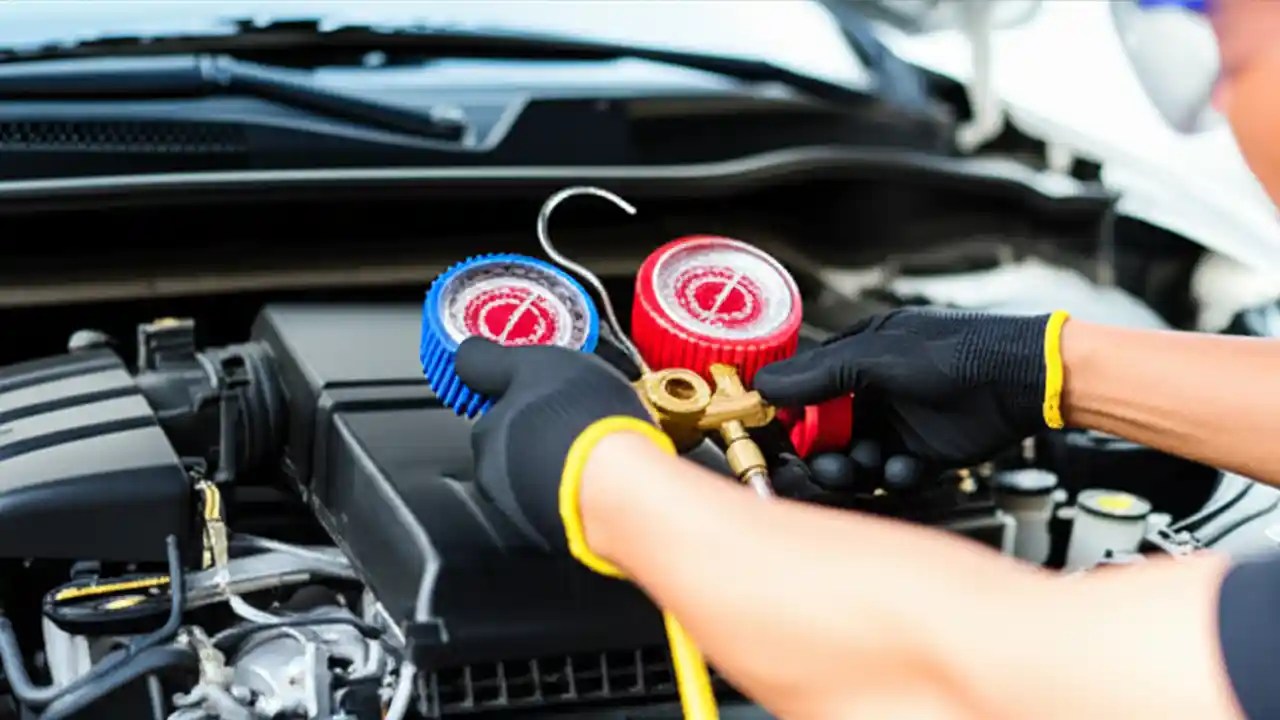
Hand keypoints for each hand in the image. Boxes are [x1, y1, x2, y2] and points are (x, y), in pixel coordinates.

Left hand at [454, 337, 672, 575]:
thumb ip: (494, 362)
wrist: (620, 486)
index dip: (512, 398)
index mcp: (488, 434)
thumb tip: (466, 353)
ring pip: (537, 480)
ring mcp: (525, 513)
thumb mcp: (533, 363)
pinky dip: (577, 493)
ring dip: (557, 467)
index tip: (530, 392)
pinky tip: (604, 479)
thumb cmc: (580, 419)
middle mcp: (496, 477)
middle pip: (512, 450)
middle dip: (536, 437)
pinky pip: (564, 505)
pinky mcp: (559, 537)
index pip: (489, 413)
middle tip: (574, 420)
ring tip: (596, 451)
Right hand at [753, 308, 1068, 465]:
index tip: (783, 437)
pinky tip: (902, 469)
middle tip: (828, 464)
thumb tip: (766, 384)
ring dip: (856, 468)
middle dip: (824, 452)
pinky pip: (892, 475)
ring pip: (857, 459)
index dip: (793, 416)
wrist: (1025, 379)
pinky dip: (893, 477)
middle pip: (829, 433)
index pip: (806, 391)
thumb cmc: (959, 351)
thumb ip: (819, 374)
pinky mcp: (924, 453)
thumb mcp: (878, 357)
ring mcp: (899, 423)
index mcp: (858, 358)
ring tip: (868, 467)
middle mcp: (874, 392)